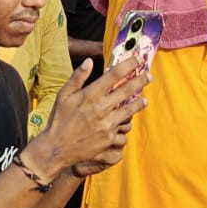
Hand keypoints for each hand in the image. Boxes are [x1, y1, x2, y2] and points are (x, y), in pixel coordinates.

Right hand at [26, 55, 147, 180]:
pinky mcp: (109, 140)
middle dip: (140, 81)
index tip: (138, 59)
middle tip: (149, 76)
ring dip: (139, 104)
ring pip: (129, 111)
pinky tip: (125, 123)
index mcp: (90, 95)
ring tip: (145, 100)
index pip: (114, 75)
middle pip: (126, 91)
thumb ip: (77, 77)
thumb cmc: (59, 119)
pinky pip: (123, 131)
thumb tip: (89, 61)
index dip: (129, 65)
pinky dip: (124, 127)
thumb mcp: (63, 95)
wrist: (57, 148)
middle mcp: (100, 108)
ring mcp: (106, 125)